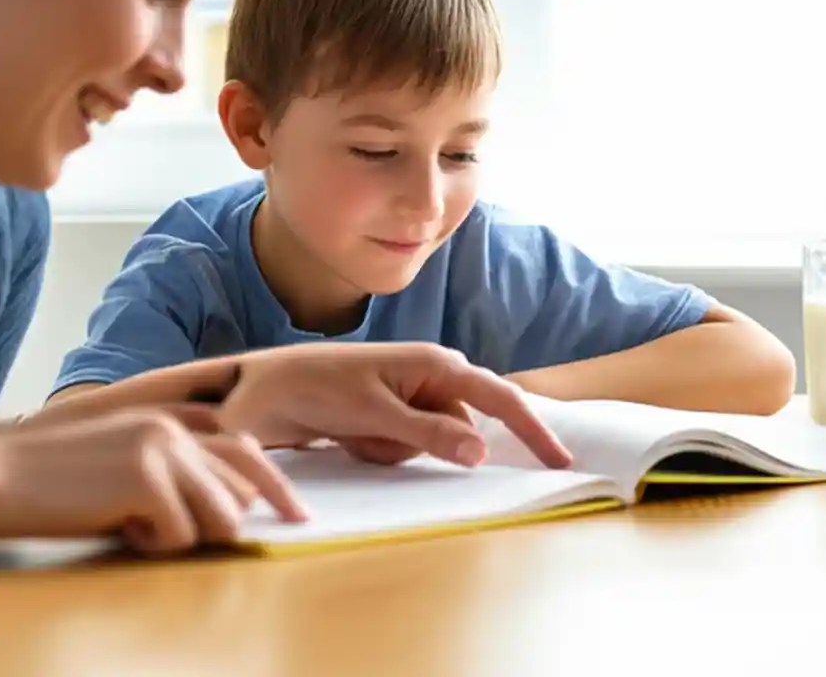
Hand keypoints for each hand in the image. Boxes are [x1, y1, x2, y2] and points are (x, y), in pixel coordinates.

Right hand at [0, 408, 306, 554]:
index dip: (276, 488)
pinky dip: (152, 545)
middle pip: (242, 490)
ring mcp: (165, 452)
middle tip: (177, 534)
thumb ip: (181, 472)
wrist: (0, 477)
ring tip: (134, 524)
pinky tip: (117, 526)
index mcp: (175, 421)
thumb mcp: (129, 461)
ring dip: (183, 537)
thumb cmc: (61, 481)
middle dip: (220, 525)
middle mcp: (178, 430)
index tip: (298, 515)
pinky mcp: (149, 481)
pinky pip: (181, 536)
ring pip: (221, 518)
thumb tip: (235, 506)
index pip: (246, 453)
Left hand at [219, 343, 572, 468]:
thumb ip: (430, 433)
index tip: (560, 461)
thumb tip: (481, 452)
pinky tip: (350, 435)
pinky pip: (406, 450)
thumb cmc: (318, 387)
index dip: (533, 430)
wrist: (266, 387)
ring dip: (394, 449)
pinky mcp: (394, 417)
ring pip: (432, 446)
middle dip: (420, 444)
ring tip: (354, 431)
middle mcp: (432, 377)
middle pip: (460, 430)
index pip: (500, 399)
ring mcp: (412, 398)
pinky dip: (381, 451)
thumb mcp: (374, 413)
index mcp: (436, 363)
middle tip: (371, 432)